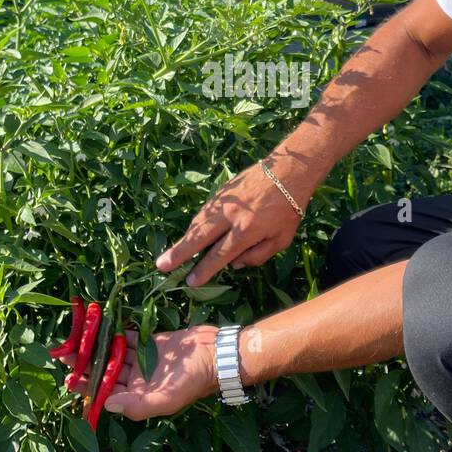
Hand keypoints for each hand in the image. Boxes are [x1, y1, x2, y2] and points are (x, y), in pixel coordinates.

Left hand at [58, 327, 219, 420]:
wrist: (217, 355)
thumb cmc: (193, 381)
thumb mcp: (165, 399)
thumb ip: (136, 406)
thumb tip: (105, 405)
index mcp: (137, 397)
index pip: (104, 393)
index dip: (85, 387)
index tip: (67, 377)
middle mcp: (136, 380)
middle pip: (104, 372)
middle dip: (84, 363)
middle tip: (63, 352)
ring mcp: (143, 360)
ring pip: (112, 353)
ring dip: (95, 346)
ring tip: (75, 337)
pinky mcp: (150, 342)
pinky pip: (127, 338)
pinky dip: (113, 332)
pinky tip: (98, 324)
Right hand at [156, 158, 309, 285]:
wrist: (288, 170)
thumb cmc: (289, 208)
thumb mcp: (282, 239)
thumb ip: (258, 255)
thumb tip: (234, 264)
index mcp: (246, 231)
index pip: (219, 255)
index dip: (204, 270)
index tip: (190, 281)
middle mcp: (230, 217)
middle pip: (198, 238)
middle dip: (179, 253)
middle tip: (161, 265)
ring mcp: (224, 202)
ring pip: (198, 222)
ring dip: (184, 238)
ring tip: (172, 253)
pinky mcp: (222, 191)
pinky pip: (204, 212)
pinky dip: (195, 224)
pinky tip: (191, 233)